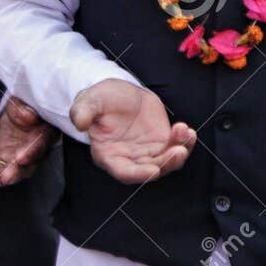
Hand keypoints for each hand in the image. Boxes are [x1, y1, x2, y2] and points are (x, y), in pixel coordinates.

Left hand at [0, 97, 56, 186]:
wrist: (15, 111)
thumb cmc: (22, 105)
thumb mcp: (21, 101)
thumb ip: (24, 108)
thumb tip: (29, 117)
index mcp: (45, 129)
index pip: (41, 141)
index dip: (32, 151)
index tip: (21, 158)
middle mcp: (37, 147)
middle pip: (31, 161)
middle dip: (17, 170)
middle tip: (6, 176)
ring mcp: (23, 155)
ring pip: (18, 169)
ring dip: (6, 176)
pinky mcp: (9, 158)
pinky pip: (3, 169)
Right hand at [71, 80, 195, 183]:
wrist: (118, 91)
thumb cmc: (100, 100)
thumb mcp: (89, 101)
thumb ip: (82, 112)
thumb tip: (79, 123)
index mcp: (108, 154)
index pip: (124, 172)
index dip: (138, 174)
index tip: (153, 170)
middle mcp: (130, 158)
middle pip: (150, 170)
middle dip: (166, 163)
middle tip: (178, 151)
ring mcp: (147, 152)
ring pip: (167, 162)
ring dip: (179, 153)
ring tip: (185, 134)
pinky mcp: (161, 142)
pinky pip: (176, 147)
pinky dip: (184, 142)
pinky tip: (187, 131)